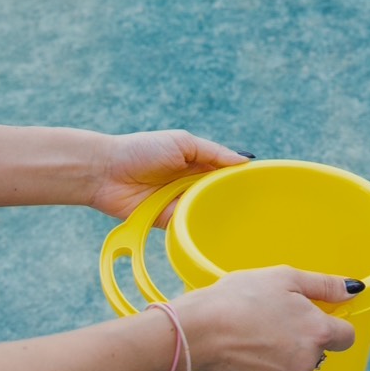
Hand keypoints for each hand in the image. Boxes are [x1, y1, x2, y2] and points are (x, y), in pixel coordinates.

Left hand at [87, 130, 248, 224]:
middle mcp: (189, 183)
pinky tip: (212, 228)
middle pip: (217, 193)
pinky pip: (187, 224)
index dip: (240, 176)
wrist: (106, 172)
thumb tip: (244, 161)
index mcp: (195, 162)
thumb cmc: (142, 150)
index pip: (224, 171)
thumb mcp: (183, 143)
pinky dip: (196, 224)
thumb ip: (213, 152)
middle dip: (232, 198)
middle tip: (257, 206)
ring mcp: (178, 202)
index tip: (263, 183)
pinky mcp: (166, 221)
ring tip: (241, 219)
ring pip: (205, 210)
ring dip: (215, 212)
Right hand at [176, 267, 360, 370]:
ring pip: (294, 364)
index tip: (317, 314)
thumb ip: (325, 285)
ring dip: (282, 351)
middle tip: (275, 314)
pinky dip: (263, 364)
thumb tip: (355, 289)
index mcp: (317, 332)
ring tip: (254, 329)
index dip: (335, 324)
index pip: (347, 337)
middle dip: (303, 335)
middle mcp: (306, 361)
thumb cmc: (240, 298)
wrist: (198, 332)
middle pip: (317, 350)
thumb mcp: (286, 278)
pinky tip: (244, 346)